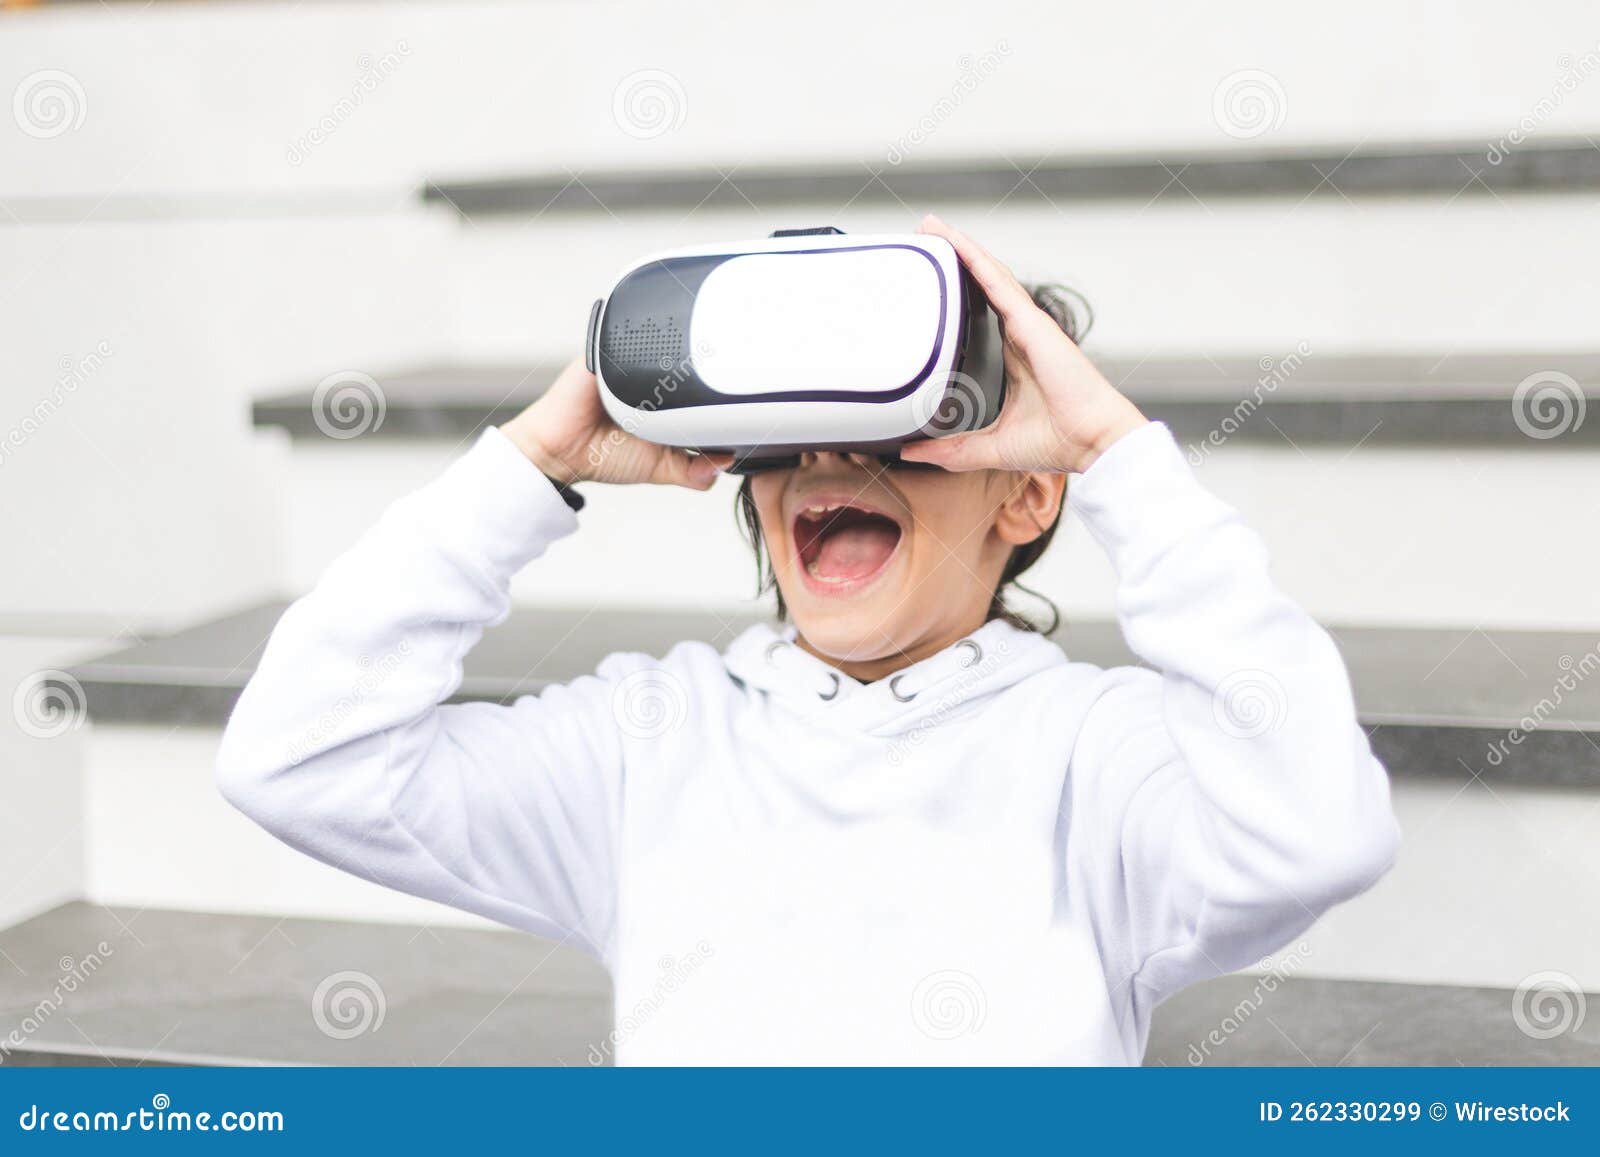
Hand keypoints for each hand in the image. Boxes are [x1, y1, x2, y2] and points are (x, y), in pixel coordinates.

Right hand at [500, 358, 731, 488]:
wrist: (555, 453)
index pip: (695, 386)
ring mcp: (623, 363)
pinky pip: (624, 341)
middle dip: (699, 370)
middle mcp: (644, 376)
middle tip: (715, 383)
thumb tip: (723, 465)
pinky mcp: (601, 354)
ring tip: (682, 376)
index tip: (733, 396)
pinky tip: (649, 364)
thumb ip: (692, 470)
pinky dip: (638, 349)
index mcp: (662, 399)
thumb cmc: (600, 455)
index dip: (714, 388)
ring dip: (671, 359)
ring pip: (659, 348)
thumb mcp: (658, 466)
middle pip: (682, 361)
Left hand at [897, 215, 1147, 474]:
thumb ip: (951, 449)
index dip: (956, 293)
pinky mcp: (1031, 322)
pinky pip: (997, 281)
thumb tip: (912, 452)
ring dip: (960, 247)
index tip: (928, 281)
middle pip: (982, 284)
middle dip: (955, 259)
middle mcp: (1020, 334)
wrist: (1093, 442)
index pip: (978, 314)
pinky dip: (974, 258)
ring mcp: (1027, 324)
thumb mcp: (989, 447)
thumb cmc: (1059, 442)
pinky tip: (954, 240)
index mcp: (1013, 356)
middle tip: (923, 236)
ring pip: (987, 274)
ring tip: (931, 226)